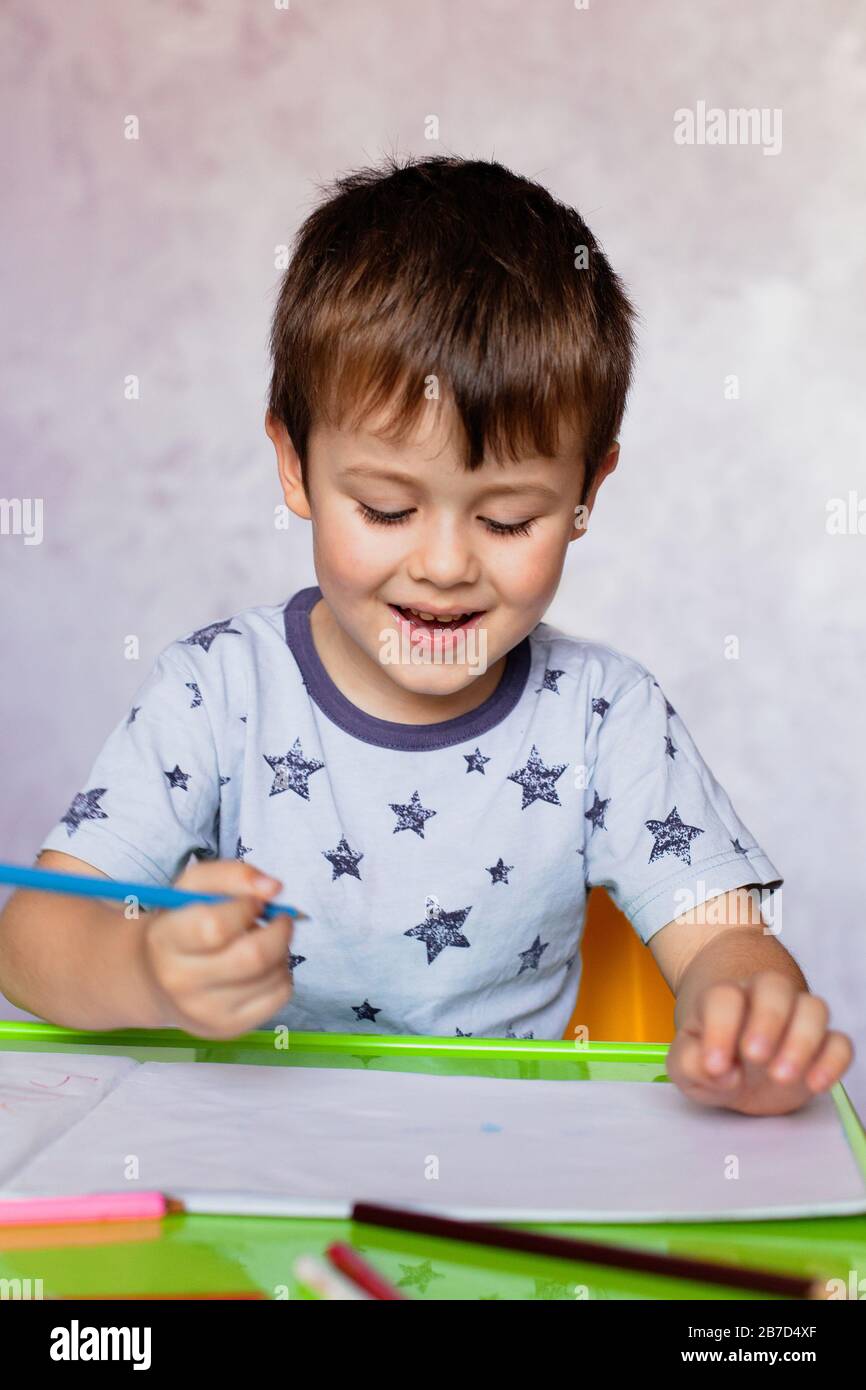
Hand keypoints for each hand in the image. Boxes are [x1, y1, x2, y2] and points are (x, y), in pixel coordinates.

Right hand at [138, 859, 294, 1039]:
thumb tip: (273, 887)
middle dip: (279, 930)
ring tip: (264, 943)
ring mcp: (204, 1011)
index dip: (247, 906)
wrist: (153, 980)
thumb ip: (232, 875)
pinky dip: (282, 975)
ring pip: (271, 977)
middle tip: (280, 919)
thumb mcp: (192, 887)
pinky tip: (264, 967)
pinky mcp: (226, 1028)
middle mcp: (180, 981)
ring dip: (281, 952)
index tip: (254, 901)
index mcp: (166, 940)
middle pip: (252, 957)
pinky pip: (278, 998)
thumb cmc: (180, 925)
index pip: (215, 926)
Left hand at [666, 969, 854, 1114]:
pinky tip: (814, 1085)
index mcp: (723, 999)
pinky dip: (833, 1061)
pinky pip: (840, 1042)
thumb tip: (723, 1072)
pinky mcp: (822, 1048)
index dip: (720, 1028)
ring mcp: (796, 1021)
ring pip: (813, 1007)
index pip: (724, 996)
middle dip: (767, 1021)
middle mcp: (763, 1001)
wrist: (734, 1068)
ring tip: (782, 1077)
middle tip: (755, 1058)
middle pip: (774, 987)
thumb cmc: (708, 1058)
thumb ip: (689, 1063)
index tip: (715, 1065)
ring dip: (802, 1041)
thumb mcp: (685, 1065)